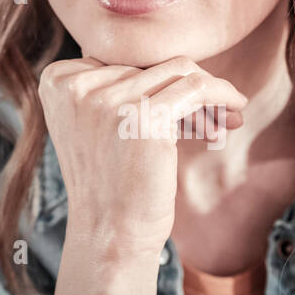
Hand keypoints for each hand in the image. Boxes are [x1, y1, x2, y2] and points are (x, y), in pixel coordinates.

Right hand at [37, 55, 247, 260]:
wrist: (110, 234)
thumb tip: (178, 60)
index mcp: (57, 81)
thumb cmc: (111, 184)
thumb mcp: (99, 125)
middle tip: (216, 116)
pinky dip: (222, 93)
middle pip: (150, 66)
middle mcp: (75, 85)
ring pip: (177, 72)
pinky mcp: (142, 117)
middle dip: (185, 92)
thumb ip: (117, 87)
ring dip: (209, 93)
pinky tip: (236, 108)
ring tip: (227, 117)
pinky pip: (196, 87)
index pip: (122, 61)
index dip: (156, 84)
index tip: (183, 110)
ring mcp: (106, 99)